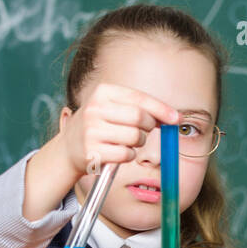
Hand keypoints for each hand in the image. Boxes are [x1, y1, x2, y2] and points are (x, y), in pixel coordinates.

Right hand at [57, 82, 179, 178]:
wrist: (69, 148)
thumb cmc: (99, 126)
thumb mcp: (112, 107)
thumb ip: (140, 108)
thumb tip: (172, 117)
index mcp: (102, 92)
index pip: (140, 98)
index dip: (162, 109)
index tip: (176, 118)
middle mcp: (95, 109)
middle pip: (140, 118)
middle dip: (150, 126)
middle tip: (145, 130)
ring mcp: (92, 131)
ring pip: (135, 137)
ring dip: (139, 142)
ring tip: (127, 141)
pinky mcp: (93, 152)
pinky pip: (126, 154)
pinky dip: (128, 155)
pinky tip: (118, 152)